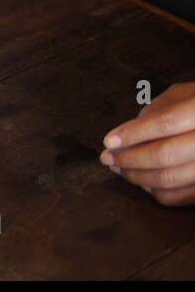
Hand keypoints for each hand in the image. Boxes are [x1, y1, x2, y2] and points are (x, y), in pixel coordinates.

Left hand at [101, 82, 194, 206]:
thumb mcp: (184, 94)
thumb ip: (158, 110)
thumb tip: (127, 134)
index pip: (165, 123)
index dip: (134, 133)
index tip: (108, 141)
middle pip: (166, 155)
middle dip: (129, 159)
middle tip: (107, 158)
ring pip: (172, 180)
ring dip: (138, 177)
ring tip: (119, 169)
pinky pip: (183, 196)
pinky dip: (158, 192)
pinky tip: (144, 182)